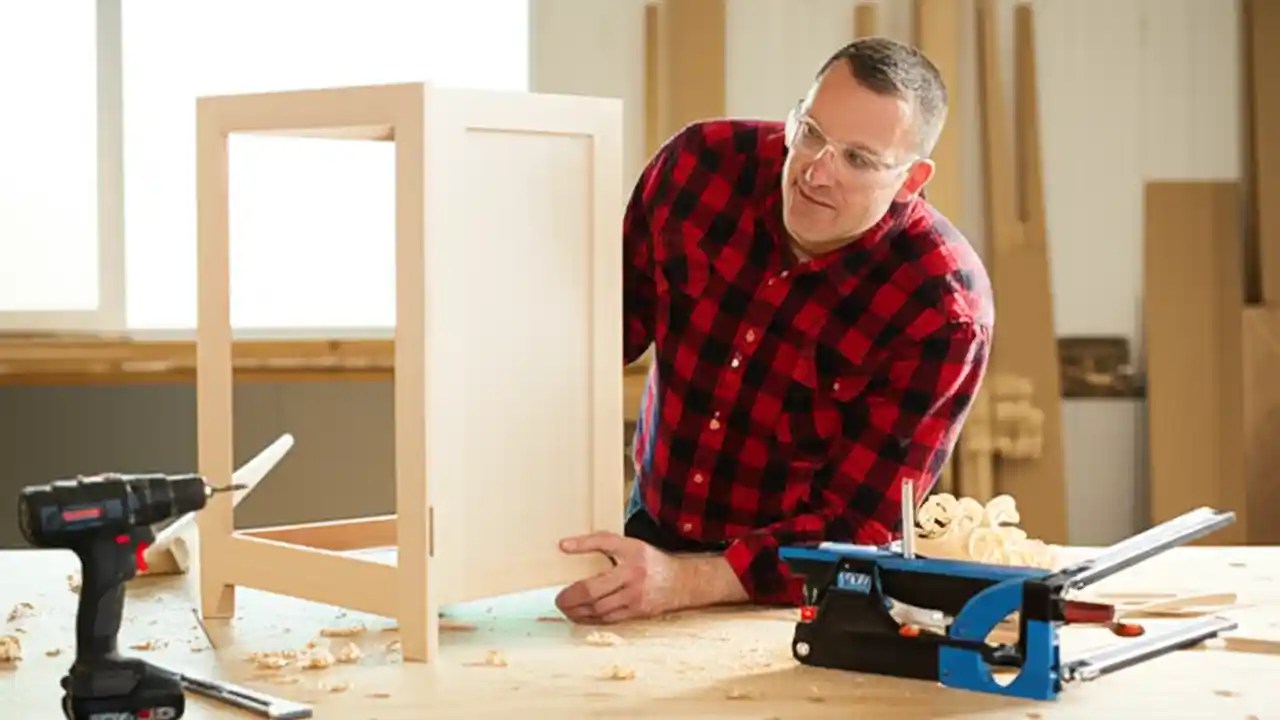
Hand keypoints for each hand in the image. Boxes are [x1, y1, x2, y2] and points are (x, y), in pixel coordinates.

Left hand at [554, 531, 685, 623]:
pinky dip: (590, 619)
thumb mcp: (630, 545)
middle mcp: (633, 578)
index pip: (604, 544)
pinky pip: (608, 619)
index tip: (563, 547)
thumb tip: (564, 545)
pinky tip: (580, 616)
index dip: (582, 546)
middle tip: (558, 599)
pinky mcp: (637, 613)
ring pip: (599, 609)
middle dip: (572, 597)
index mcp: (632, 556)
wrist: (682, 582)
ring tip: (565, 608)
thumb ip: (600, 541)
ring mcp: (635, 599)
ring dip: (578, 611)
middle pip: (595, 591)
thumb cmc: (651, 561)